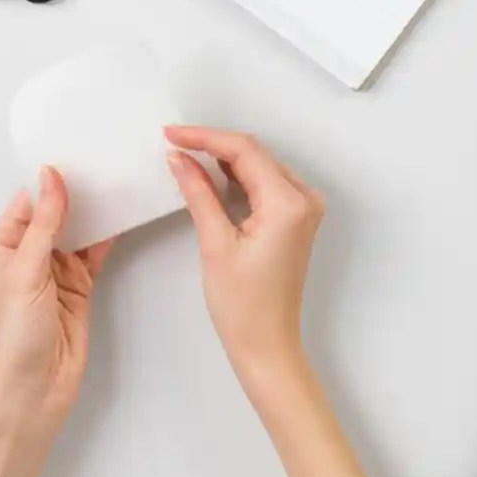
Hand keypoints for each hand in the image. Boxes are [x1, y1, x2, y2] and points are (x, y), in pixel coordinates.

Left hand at [0, 167, 113, 426]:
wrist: (34, 388)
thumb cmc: (14, 337)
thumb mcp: (27, 271)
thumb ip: (44, 224)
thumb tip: (52, 178)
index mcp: (3, 245)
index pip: (29, 200)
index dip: (51, 178)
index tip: (77, 152)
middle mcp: (28, 254)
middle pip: (57, 211)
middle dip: (78, 190)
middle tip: (104, 160)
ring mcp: (56, 270)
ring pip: (80, 228)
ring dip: (96, 210)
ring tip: (118, 181)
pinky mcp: (80, 286)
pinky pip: (96, 251)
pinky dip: (109, 235)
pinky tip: (123, 215)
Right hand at [165, 126, 324, 373]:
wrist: (267, 343)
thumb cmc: (243, 305)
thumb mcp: (215, 244)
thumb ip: (198, 194)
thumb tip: (179, 158)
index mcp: (288, 203)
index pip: (245, 151)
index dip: (205, 137)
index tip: (172, 133)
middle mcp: (304, 199)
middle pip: (254, 154)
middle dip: (213, 144)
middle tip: (173, 141)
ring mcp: (303, 209)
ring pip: (259, 166)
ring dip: (223, 158)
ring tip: (185, 154)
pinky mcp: (295, 219)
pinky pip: (265, 183)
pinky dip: (237, 176)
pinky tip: (209, 174)